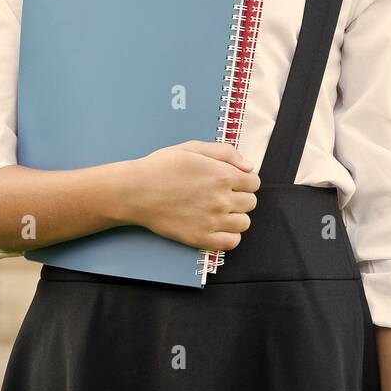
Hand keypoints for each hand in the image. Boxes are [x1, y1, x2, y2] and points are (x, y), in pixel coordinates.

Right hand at [123, 141, 259, 251]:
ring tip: (220, 211)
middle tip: (223, 195)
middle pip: (251, 203)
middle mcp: (222, 199)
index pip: (254, 183)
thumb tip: (249, 167)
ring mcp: (212, 221)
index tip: (233, 182)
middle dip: (241, 197)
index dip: (245, 181)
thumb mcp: (193, 147)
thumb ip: (225, 153)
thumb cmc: (162, 167)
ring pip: (245, 223)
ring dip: (236, 216)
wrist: (136, 191)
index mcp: (223, 175)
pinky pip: (231, 242)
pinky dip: (229, 236)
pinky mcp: (201, 238)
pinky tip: (217, 227)